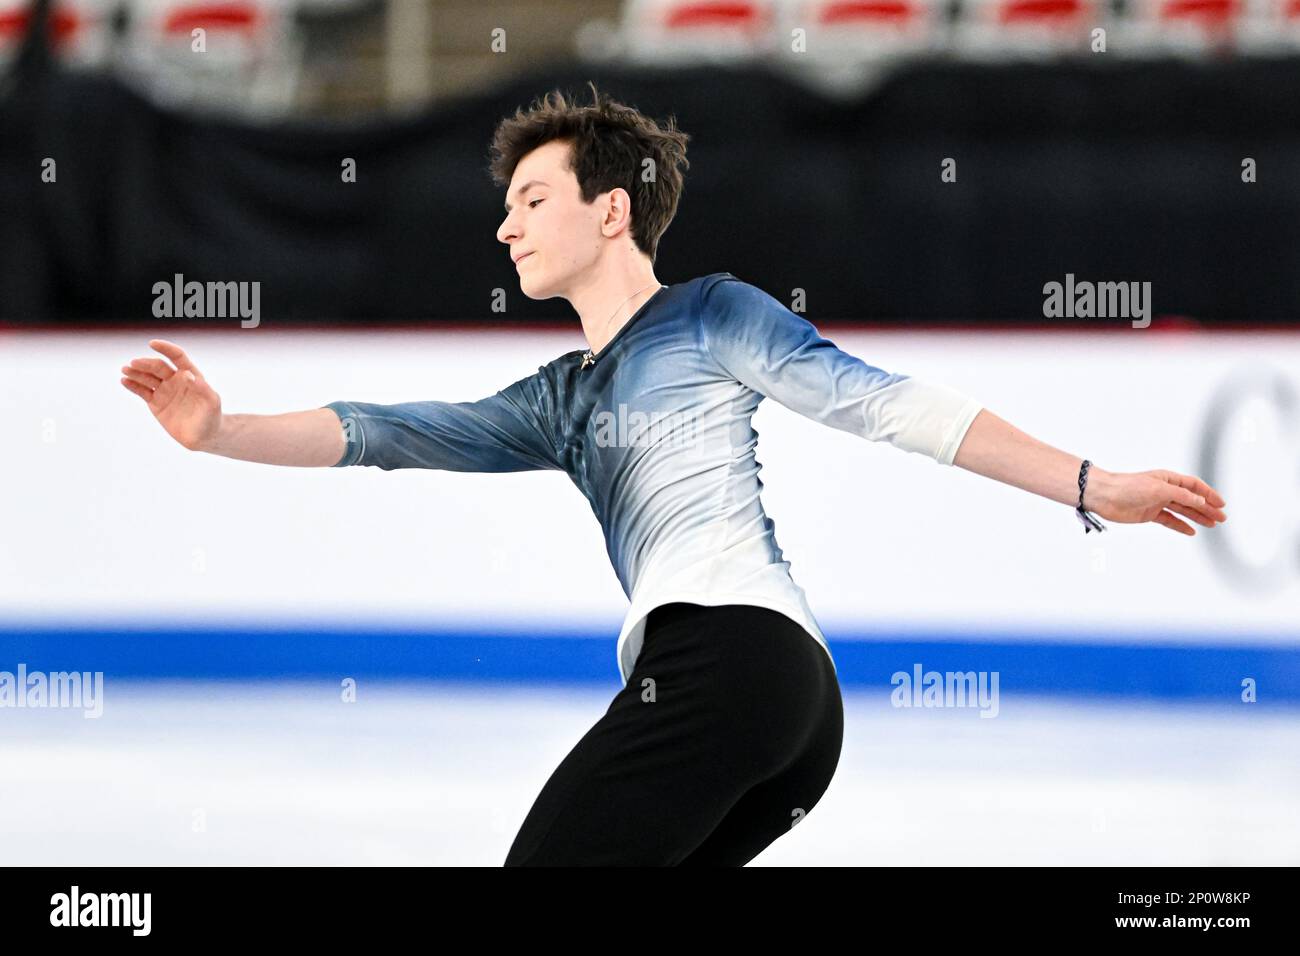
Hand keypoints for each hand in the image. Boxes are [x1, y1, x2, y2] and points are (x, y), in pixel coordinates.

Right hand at [119, 339, 222, 450]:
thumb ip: (202, 388)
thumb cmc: (212, 417)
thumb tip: (187, 374)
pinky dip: (132, 385)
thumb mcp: (212, 402)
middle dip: (146, 364)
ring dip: (136, 372)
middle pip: (158, 367)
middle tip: (133, 363)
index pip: (177, 357)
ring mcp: (165, 391)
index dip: (166, 349)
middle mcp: (175, 380)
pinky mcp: (156, 403)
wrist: (204, 436)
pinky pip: (142, 391)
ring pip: (147, 378)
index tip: (152, 343)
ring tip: (125, 369)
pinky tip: (124, 381)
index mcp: (190, 375)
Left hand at [1088, 468, 1226, 535]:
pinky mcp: (1149, 514)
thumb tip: (1200, 500)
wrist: (1104, 496)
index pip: (1194, 486)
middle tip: (1222, 518)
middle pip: (1191, 500)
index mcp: (1167, 479)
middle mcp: (1164, 490)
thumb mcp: (1158, 489)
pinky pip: (1169, 520)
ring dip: (1197, 517)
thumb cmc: (1127, 486)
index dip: (1209, 494)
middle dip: (1207, 508)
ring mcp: (1157, 502)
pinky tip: (1191, 531)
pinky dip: (1180, 526)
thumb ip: (1180, 496)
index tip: (1221, 504)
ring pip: (1182, 511)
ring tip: (1212, 524)